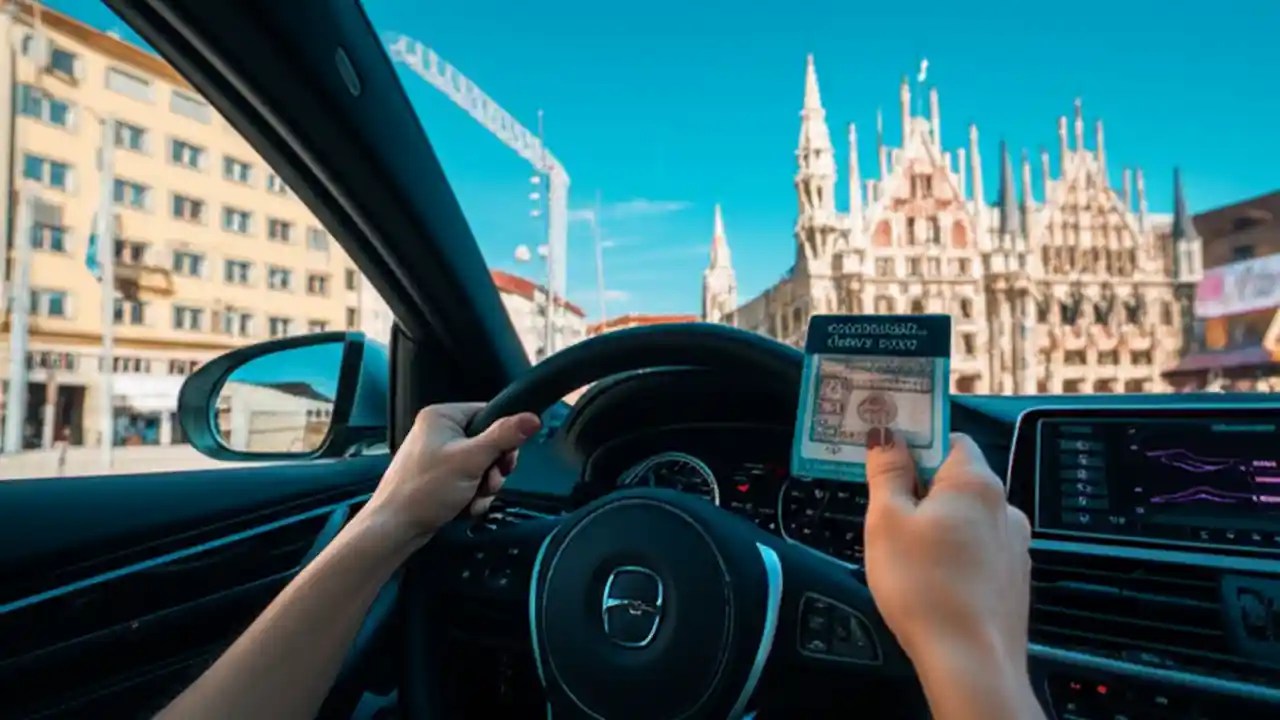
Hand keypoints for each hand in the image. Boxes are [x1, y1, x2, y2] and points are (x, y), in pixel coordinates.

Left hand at [363, 403, 541, 546]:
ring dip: (484, 486)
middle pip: (488, 443)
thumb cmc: (426, 489)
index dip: (503, 438)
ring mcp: (437, 455)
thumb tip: (532, 418)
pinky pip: (468, 480)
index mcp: (442, 416)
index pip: (488, 414)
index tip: (506, 460)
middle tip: (488, 482)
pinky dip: (472, 495)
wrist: (396, 528)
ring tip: (474, 498)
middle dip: (493, 470)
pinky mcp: (438, 477)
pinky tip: (466, 507)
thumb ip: (504, 437)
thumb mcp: (472, 460)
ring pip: (480, 466)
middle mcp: (439, 431)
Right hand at [863, 430, 1031, 669]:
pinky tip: (935, 583)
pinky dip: (958, 555)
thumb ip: (886, 472)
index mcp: (976, 482)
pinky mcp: (1016, 580)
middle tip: (887, 515)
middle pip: (958, 480)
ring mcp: (1016, 546)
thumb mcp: (887, 522)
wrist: (972, 662)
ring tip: (908, 557)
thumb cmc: (923, 586)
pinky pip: (980, 551)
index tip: (886, 462)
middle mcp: (1006, 507)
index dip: (915, 443)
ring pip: (969, 519)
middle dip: (922, 490)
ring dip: (940, 525)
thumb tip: (886, 434)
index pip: (949, 437)